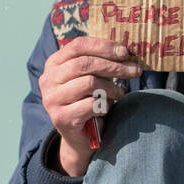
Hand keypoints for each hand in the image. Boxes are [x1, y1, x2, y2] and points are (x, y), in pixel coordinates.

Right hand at [38, 35, 141, 175]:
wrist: (79, 138)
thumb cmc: (87, 102)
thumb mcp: (90, 77)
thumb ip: (100, 62)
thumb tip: (125, 50)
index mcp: (54, 64)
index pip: (78, 45)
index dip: (104, 46)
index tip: (125, 52)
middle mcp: (48, 80)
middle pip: (85, 64)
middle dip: (114, 66)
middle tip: (135, 71)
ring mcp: (52, 99)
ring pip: (89, 83)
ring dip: (111, 87)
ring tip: (120, 93)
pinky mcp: (61, 117)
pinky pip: (91, 104)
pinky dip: (105, 105)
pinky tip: (107, 107)